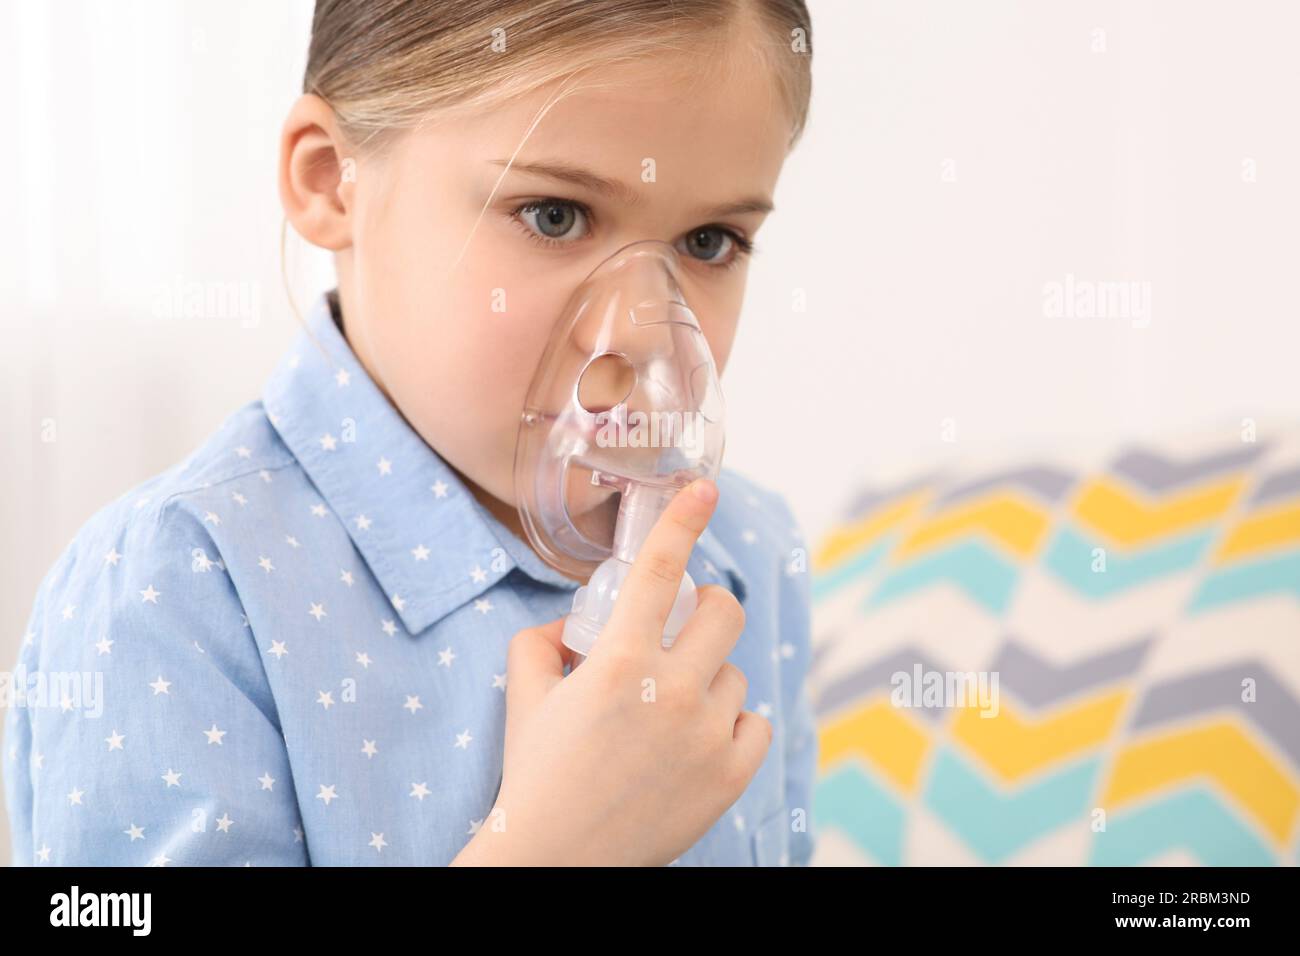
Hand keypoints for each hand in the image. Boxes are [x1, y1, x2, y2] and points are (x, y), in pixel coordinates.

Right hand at [451, 478, 770, 865]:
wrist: (556, 861)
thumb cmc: (536, 775)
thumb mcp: (524, 695)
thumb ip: (541, 640)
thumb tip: (572, 623)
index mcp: (618, 661)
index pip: (659, 571)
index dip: (683, 521)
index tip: (704, 488)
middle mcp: (670, 690)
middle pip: (723, 612)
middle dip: (707, 608)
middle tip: (686, 624)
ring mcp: (706, 735)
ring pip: (733, 674)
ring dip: (707, 678)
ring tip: (671, 710)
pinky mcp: (730, 775)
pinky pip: (755, 723)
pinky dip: (731, 725)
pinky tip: (699, 740)